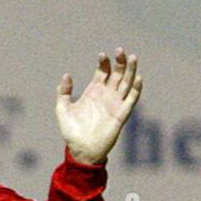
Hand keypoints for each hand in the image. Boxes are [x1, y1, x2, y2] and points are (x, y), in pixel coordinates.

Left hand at [55, 47, 141, 164]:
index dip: (104, 62)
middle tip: (120, 50)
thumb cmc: (72, 132)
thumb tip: (66, 75)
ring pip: (127, 82)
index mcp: (94, 91)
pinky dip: (136, 89)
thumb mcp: (63, 109)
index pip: (103, 71)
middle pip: (118, 73)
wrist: (81, 150)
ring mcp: (115, 103)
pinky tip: (138, 78)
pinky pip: (131, 99)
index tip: (102, 55)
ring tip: (132, 57)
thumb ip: (63, 93)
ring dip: (131, 70)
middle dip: (120, 61)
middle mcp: (107, 95)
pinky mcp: (122, 114)